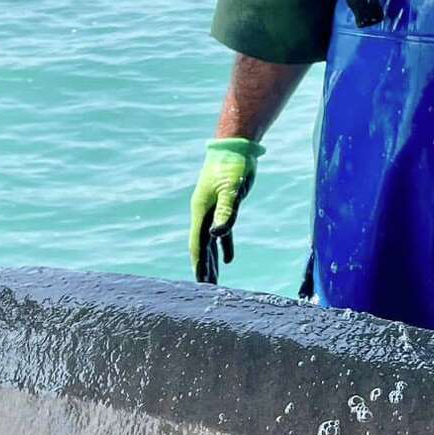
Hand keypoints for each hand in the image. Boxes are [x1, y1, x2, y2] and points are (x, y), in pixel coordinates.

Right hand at [189, 137, 262, 283]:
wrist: (235, 145)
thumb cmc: (233, 165)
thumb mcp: (231, 189)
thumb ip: (226, 212)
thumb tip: (216, 236)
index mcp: (201, 211)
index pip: (198, 243)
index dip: (198, 263)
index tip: (199, 282)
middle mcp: (203, 213)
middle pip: (201, 246)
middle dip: (203, 267)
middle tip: (205, 289)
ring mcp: (212, 210)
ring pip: (210, 242)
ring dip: (212, 261)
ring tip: (213, 281)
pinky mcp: (224, 206)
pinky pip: (222, 232)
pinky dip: (224, 247)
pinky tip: (229, 260)